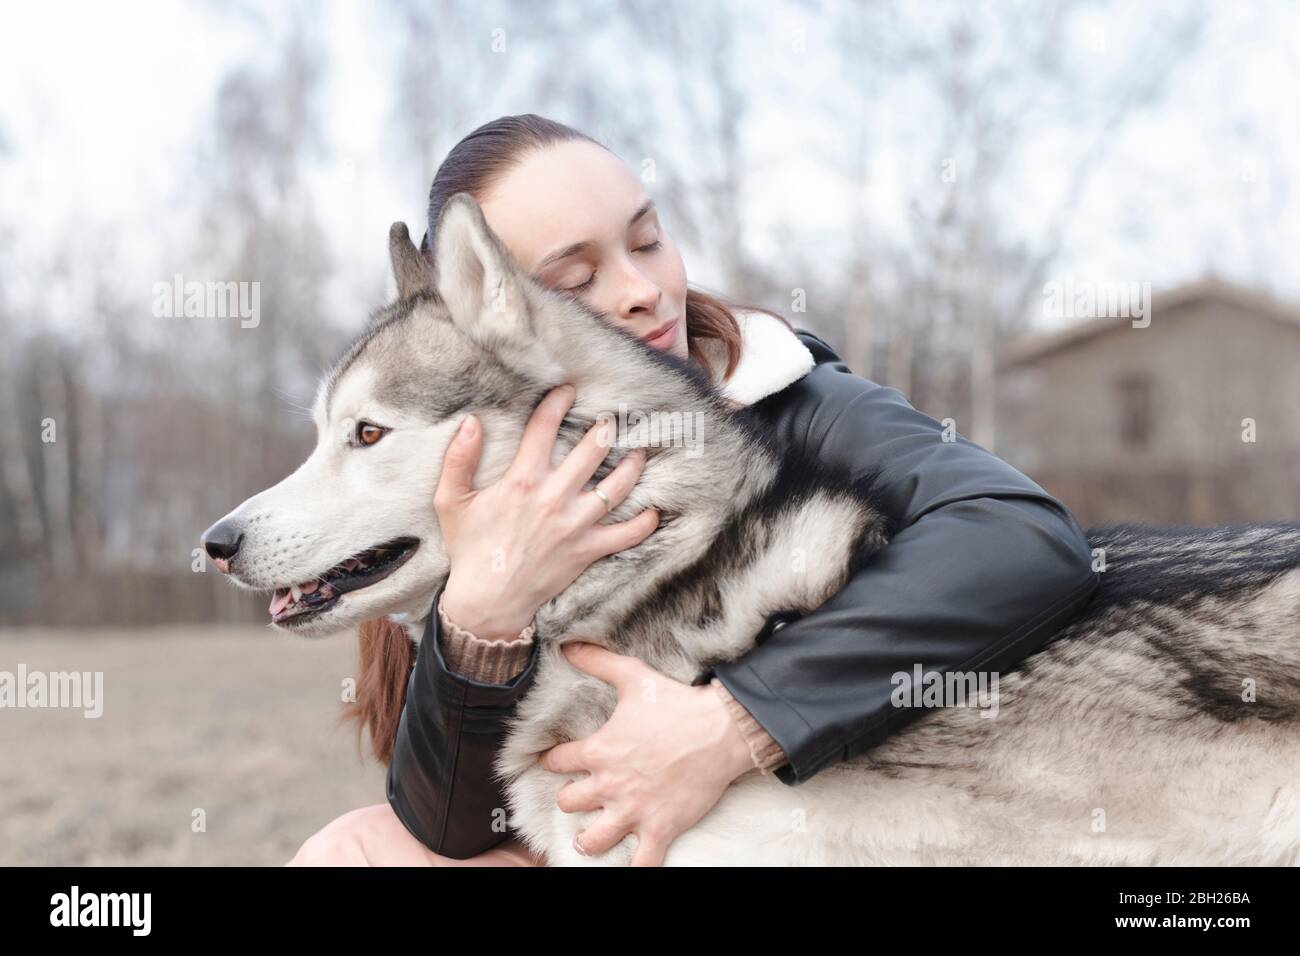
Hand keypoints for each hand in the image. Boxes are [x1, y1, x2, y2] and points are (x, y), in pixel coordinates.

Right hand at [436, 385, 659, 640]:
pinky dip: (645, 521)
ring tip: (639, 450)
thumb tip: (471, 422)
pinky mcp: (588, 550)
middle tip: (614, 417)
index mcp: (521, 481)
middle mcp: (554, 497)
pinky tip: (653, 508)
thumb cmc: (470, 549)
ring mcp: (575, 524)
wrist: (487, 601)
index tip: (568, 390)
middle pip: (593, 450)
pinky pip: (627, 533)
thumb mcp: (450, 502)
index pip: (544, 428)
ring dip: (633, 464)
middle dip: (607, 427)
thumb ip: (458, 459)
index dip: (558, 402)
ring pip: (618, 486)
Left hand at [539, 642, 757, 865]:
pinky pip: (641, 864)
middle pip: (568, 802)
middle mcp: (610, 785)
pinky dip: (635, 868)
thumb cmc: (676, 704)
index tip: (555, 761)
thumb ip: (598, 661)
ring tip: (591, 836)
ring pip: (592, 841)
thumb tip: (568, 643)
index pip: (557, 762)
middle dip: (571, 799)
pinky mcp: (660, 828)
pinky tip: (632, 864)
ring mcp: (634, 811)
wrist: (721, 731)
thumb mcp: (633, 676)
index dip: (553, 760)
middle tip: (580, 796)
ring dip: (589, 839)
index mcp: (599, 750)